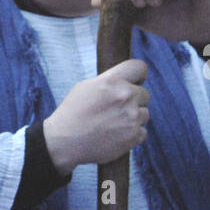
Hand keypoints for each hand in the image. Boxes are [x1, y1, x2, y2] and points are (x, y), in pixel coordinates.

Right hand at [42, 58, 149, 173]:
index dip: (139, 75)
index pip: (139, 67)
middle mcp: (125, 96)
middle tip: (116, 110)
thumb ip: (109, 81)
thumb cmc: (72, 114)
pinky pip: (142, 132)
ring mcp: (131, 117)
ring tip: (113, 125)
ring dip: (133, 119)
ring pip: (144, 114)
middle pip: (144, 94)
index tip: (135, 82)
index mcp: (112, 81)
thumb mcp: (85, 87)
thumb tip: (127, 80)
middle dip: (133, 101)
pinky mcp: (134, 135)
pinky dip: (131, 135)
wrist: (64, 142)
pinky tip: (115, 136)